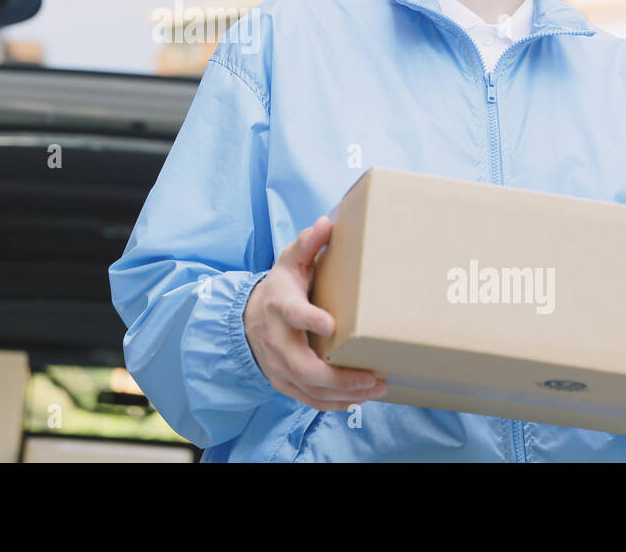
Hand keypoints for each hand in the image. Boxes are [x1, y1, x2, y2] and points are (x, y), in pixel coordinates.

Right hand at [243, 215, 387, 410]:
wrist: (248, 318)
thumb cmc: (280, 289)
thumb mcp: (290, 263)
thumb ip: (308, 245)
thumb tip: (326, 222)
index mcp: (280, 306)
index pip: (293, 313)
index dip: (310, 319)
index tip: (331, 323)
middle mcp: (277, 341)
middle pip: (306, 367)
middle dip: (342, 377)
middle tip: (374, 377)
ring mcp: (278, 366)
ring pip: (311, 389)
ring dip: (345, 394)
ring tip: (377, 388)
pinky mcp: (283, 382)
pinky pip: (308, 400)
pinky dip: (334, 404)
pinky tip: (357, 400)